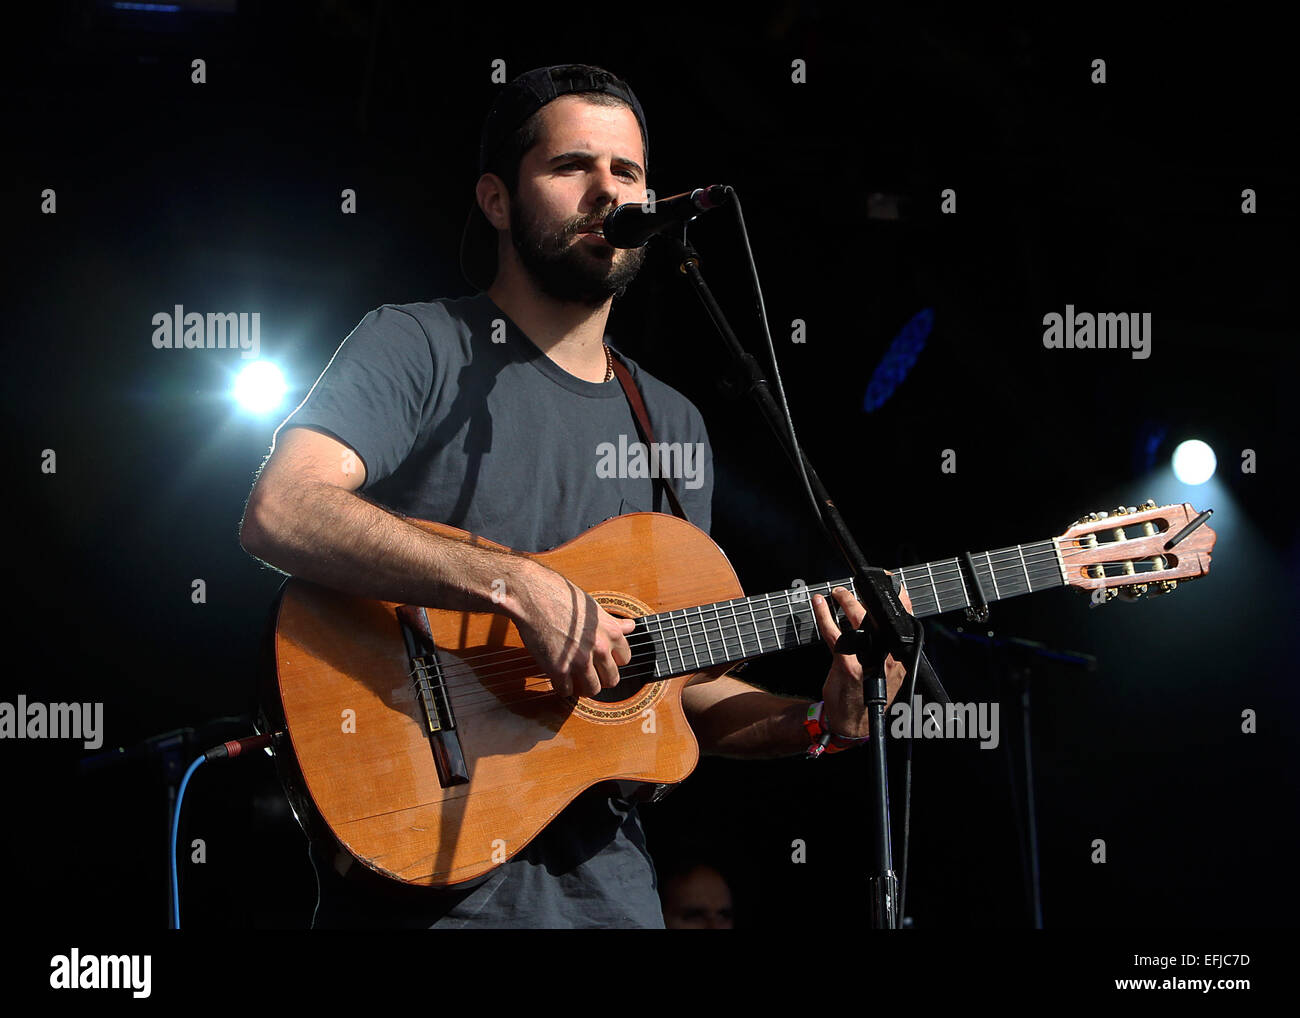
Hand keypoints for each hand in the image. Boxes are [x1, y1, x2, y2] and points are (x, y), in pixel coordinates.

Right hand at [511, 563, 636, 697]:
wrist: (534, 595)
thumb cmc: (562, 595)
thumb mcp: (593, 607)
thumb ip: (612, 622)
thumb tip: (630, 627)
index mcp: (611, 632)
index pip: (625, 659)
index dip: (613, 660)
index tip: (604, 660)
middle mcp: (600, 648)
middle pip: (612, 679)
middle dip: (602, 678)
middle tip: (591, 674)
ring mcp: (580, 661)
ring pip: (592, 690)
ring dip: (584, 687)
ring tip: (576, 680)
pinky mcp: (559, 669)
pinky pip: (566, 691)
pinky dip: (562, 687)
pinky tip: (558, 678)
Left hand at [811, 582, 912, 738]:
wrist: (853, 725)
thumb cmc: (870, 696)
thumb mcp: (890, 674)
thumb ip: (890, 649)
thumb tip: (882, 621)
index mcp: (901, 657)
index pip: (904, 619)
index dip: (899, 597)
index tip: (891, 580)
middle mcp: (888, 658)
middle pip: (879, 616)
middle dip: (865, 595)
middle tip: (856, 586)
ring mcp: (867, 661)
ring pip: (858, 621)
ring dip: (846, 600)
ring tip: (838, 592)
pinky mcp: (846, 665)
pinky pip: (834, 633)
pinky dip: (824, 615)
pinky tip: (819, 605)